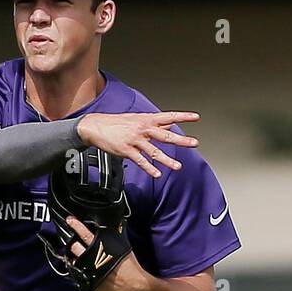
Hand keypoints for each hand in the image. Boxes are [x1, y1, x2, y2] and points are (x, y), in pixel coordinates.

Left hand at [65, 216, 144, 290]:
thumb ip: (116, 235)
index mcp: (101, 247)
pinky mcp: (87, 282)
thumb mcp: (123, 246)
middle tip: (70, 238)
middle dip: (71, 242)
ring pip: (73, 261)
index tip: (69, 220)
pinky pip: (77, 274)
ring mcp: (88, 271)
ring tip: (76, 254)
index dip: (76, 225)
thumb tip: (116, 222)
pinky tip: (81, 267)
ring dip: (74, 257)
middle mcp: (92, 259)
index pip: (84, 233)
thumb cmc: (129, 265)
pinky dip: (77, 270)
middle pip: (74, 247)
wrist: (132, 285)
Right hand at [75, 111, 199, 178]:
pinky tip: (157, 174)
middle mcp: (143, 128)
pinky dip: (149, 168)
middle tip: (194, 143)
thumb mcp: (138, 119)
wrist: (96, 126)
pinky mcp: (126, 150)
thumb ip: (155, 123)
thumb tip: (170, 125)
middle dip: (181, 140)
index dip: (183, 116)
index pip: (169, 116)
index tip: (195, 117)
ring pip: (154, 151)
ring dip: (167, 160)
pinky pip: (140, 161)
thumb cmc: (117, 123)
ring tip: (177, 166)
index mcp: (147, 119)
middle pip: (165, 135)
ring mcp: (135, 140)